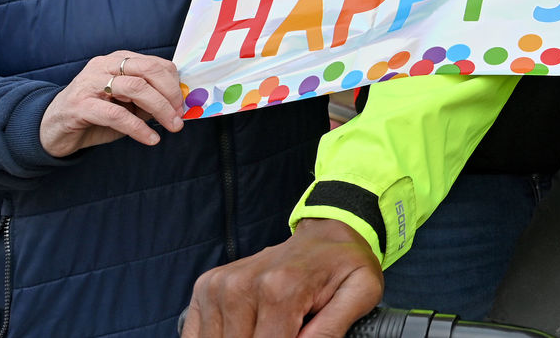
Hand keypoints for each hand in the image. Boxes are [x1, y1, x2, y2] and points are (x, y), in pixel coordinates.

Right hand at [39, 51, 183, 157]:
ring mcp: (90, 83)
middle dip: (171, 93)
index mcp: (118, 61)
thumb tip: (178, 106)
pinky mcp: (80, 105)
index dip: (174, 83)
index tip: (183, 103)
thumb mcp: (125, 105)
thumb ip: (148, 100)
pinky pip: (117, 115)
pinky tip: (150, 139)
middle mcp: (104, 66)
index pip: (156, 63)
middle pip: (149, 71)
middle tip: (180, 115)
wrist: (51, 129)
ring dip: (160, 109)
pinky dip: (138, 128)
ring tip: (173, 126)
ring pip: (136, 88)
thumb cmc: (94, 116)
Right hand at [182, 218, 383, 337]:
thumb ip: (332, 330)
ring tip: (273, 325)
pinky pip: (199, 336)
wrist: (325, 231)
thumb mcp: (361, 292)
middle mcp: (242, 285)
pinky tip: (248, 327)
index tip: (299, 336)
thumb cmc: (344, 264)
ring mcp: (220, 285)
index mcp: (280, 289)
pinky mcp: (207, 287)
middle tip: (290, 328)